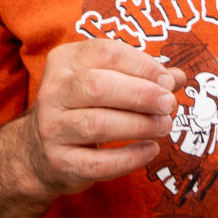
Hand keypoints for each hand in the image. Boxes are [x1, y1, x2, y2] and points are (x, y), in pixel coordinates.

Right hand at [26, 40, 183, 196]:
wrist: (40, 152)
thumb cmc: (83, 106)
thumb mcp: (105, 80)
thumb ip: (140, 76)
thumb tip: (177, 78)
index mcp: (64, 61)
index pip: (106, 53)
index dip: (142, 65)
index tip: (168, 80)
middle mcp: (53, 92)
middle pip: (98, 87)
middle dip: (140, 94)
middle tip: (168, 104)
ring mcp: (52, 129)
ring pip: (97, 125)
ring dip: (139, 125)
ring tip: (164, 126)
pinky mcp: (60, 162)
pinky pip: (99, 163)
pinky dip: (130, 158)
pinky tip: (150, 150)